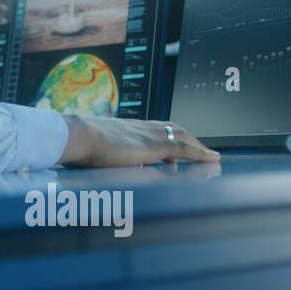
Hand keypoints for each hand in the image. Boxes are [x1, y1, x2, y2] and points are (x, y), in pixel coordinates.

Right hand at [58, 115, 218, 166]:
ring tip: (211, 157)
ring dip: (199, 147)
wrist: (78, 136)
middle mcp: (143, 128)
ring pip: (183, 138)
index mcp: (129, 127)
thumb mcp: (96, 146)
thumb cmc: (80, 143)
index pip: (157, 128)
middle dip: (190, 140)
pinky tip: (212, 159)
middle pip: (174, 130)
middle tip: (201, 151)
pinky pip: (185, 150)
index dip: (171, 134)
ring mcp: (150, 136)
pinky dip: (201, 154)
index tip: (180, 142)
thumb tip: (104, 162)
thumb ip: (106, 151)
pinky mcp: (155, 147)